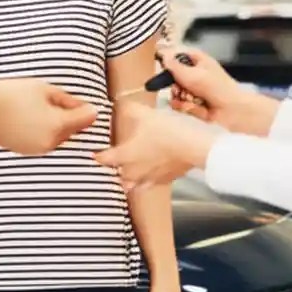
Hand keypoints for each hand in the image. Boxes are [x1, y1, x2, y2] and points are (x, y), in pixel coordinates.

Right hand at [0, 80, 97, 154]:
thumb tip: (87, 108)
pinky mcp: (26, 151)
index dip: (86, 107)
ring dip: (56, 124)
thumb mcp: (43, 89)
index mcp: (58, 126)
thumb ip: (68, 100)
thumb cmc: (10, 94)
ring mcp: (38, 149)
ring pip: (59, 136)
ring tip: (35, 106)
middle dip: (70, 116)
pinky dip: (43, 130)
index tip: (76, 99)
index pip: (88, 119)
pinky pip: (44, 140)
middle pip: (74, 129)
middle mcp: (51, 142)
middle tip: (51, 99)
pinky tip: (27, 116)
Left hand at [93, 101, 211, 188]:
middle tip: (113, 167)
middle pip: (120, 177)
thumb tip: (122, 105)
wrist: (196, 146)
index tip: (95, 154)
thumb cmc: (169, 132)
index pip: (106, 159)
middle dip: (115, 173)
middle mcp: (137, 170)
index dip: (99, 156)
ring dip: (131, 182)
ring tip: (128, 178)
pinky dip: (150, 181)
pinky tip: (152, 175)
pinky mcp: (169, 179)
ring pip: (136, 186)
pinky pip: (154, 184)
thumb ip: (130, 109)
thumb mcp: (145, 114)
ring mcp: (153, 177)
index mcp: (127, 155)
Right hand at [157, 46, 275, 135]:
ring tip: (192, 99)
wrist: (233, 112)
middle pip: (172, 75)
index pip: (178, 55)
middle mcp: (195, 74)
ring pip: (174, 91)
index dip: (169, 58)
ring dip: (180, 96)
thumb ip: (173, 65)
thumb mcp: (192, 74)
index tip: (161, 63)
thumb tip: (162, 54)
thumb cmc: (217, 88)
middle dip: (174, 83)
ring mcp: (194, 90)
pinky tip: (194, 107)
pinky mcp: (192, 105)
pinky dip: (184, 106)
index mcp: (198, 61)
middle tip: (180, 87)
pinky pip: (178, 104)